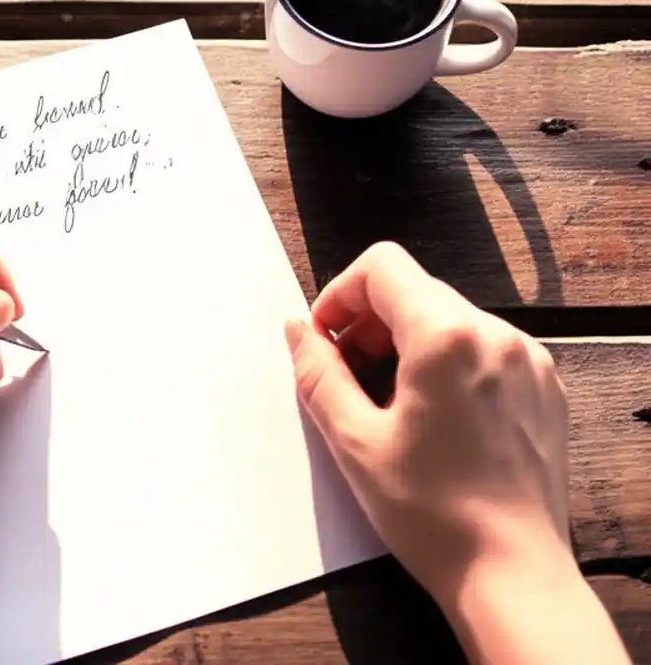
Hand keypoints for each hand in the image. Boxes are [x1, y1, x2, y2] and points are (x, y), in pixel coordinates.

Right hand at [284, 242, 569, 605]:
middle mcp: (495, 335)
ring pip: (449, 318)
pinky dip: (445, 363)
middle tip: (345, 378)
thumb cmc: (432, 513)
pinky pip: (482, 348)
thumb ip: (319, 374)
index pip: (383, 267)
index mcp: (446, 337)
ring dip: (405, 343)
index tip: (323, 342)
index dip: (339, 296)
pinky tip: (430, 416)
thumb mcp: (354, 441)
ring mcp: (527, 360)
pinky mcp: (542, 387)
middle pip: (416, 290)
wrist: (512, 573)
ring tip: (386, 403)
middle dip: (369, 323)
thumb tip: (297, 330)